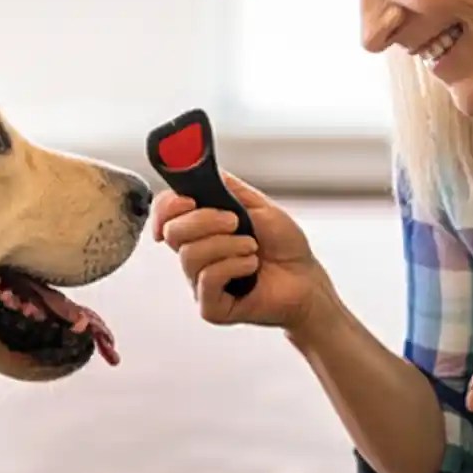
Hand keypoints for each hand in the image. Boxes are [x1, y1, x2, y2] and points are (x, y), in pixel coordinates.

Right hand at [151, 171, 334, 333]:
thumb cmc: (285, 246)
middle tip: (235, 222)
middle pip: (174, 232)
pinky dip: (233, 266)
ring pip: (190, 255)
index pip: (165, 215)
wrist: (307, 278)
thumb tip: (198, 164)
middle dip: (205, 220)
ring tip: (252, 247)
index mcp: (201, 229)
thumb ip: (225, 186)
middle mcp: (196, 255)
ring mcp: (201, 283)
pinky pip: (207, 280)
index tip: (187, 201)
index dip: (167, 207)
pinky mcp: (212, 307)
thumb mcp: (256, 204)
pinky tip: (251, 267)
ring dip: (227, 245)